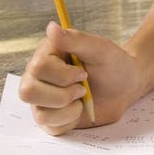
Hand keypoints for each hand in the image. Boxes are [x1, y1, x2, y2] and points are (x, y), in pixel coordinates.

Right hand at [18, 21, 143, 134]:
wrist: (125, 87)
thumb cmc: (112, 64)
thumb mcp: (100, 48)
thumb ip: (75, 39)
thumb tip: (51, 27)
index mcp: (47, 54)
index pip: (37, 68)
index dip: (62, 75)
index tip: (83, 73)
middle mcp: (38, 76)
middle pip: (28, 92)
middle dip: (62, 95)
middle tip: (82, 89)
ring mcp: (41, 98)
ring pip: (39, 113)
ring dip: (68, 108)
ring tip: (81, 98)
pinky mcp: (49, 117)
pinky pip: (50, 127)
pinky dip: (70, 120)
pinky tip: (79, 109)